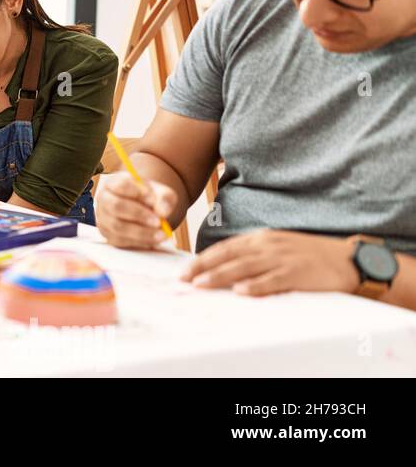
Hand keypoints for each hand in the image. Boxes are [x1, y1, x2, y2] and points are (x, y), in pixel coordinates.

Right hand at [96, 172, 178, 248]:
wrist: (145, 209)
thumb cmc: (151, 198)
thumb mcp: (161, 193)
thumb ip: (164, 198)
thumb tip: (163, 212)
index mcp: (114, 182)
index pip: (121, 185)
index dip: (136, 192)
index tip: (153, 199)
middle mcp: (104, 199)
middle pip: (116, 206)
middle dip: (139, 215)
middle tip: (158, 222)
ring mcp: (103, 217)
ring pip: (117, 226)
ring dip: (141, 232)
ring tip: (160, 234)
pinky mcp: (107, 234)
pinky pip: (120, 241)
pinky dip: (138, 242)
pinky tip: (153, 241)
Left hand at [181, 229, 359, 295]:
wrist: (346, 258)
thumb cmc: (308, 255)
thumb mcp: (277, 247)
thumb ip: (253, 255)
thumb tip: (224, 267)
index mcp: (261, 239)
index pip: (225, 248)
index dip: (203, 259)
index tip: (185, 271)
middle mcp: (268, 245)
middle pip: (229, 255)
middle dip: (203, 267)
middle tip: (184, 279)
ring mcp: (282, 258)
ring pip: (245, 266)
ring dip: (221, 276)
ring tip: (201, 284)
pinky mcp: (297, 272)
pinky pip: (273, 279)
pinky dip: (256, 285)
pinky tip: (241, 291)